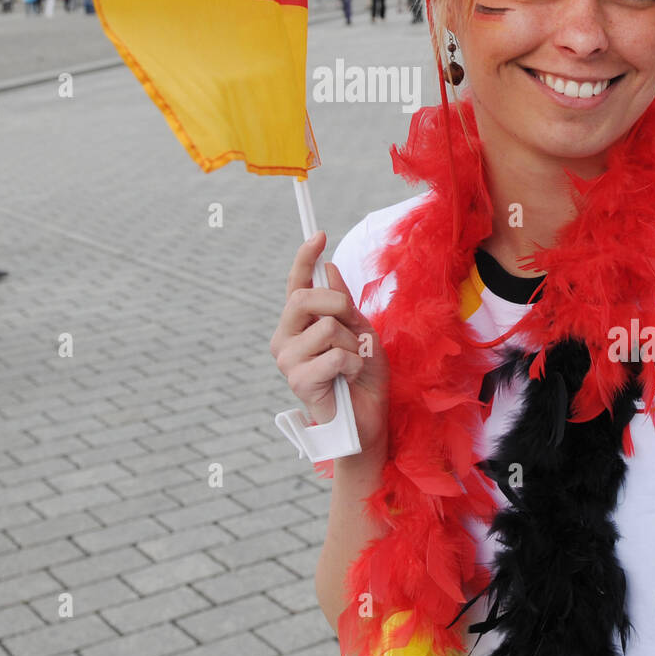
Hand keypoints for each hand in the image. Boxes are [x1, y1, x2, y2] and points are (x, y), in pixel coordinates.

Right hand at [270, 230, 388, 458]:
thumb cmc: (363, 377)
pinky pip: (336, 355)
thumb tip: (329, 270)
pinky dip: (355, 364)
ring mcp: (288, 360)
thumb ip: (344, 305)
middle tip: (353, 325)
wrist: (368, 420)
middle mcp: (286, 339)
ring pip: (327, 328)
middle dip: (337, 305)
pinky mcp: (299, 381)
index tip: (319, 235)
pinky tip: (349, 379)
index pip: (296, 284)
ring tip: (352, 363)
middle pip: (304, 299)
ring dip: (353, 344)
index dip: (304, 258)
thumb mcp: (362, 331)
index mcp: (299, 325)